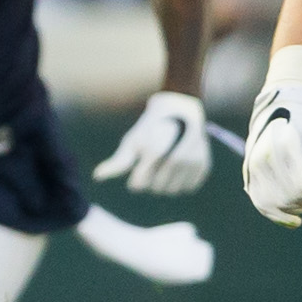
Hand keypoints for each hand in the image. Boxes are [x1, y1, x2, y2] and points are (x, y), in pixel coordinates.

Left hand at [94, 91, 210, 194]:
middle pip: (155, 190)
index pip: (138, 185)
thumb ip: (118, 162)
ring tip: (165, 164)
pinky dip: (182, 181)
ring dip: (166, 183)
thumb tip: (96, 177)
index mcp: (154, 152)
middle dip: (151, 179)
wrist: (179, 110)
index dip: (135, 179)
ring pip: (172, 192)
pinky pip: (188, 188)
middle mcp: (176, 158)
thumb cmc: (150, 128)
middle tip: (154, 162)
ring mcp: (192, 162)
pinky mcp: (204, 165)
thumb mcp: (132, 141)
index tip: (138, 166)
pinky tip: (179, 167)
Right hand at [242, 82, 301, 228]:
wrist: (277, 112)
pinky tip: (295, 219)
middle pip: (289, 196)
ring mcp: (253, 168)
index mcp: (285, 145)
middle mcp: (265, 157)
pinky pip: (261, 204)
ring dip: (297, 209)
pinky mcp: (249, 176)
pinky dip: (278, 215)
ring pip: (275, 203)